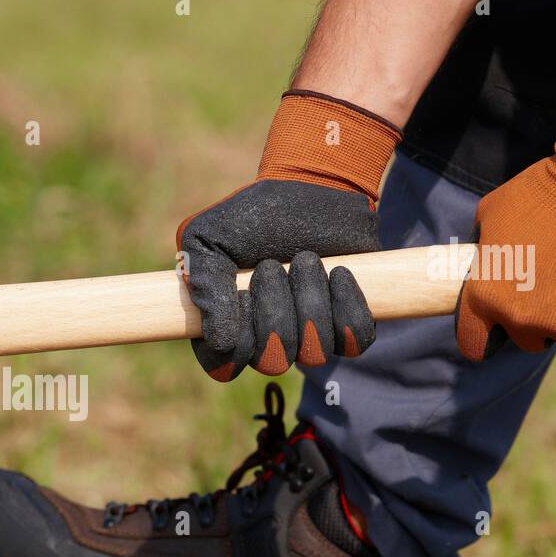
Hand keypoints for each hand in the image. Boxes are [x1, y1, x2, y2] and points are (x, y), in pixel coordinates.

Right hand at [177, 91, 398, 380]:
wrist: (309, 189)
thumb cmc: (251, 216)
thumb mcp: (209, 237)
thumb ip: (201, 281)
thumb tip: (219, 340)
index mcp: (225, 328)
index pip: (225, 367)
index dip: (236, 339)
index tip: (240, 291)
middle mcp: (265, 340)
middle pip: (274, 359)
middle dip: (275, 308)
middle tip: (271, 264)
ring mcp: (307, 335)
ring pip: (314, 353)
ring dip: (311, 301)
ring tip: (305, 259)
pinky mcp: (345, 323)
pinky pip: (354, 341)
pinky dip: (348, 305)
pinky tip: (339, 272)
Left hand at [457, 109, 555, 358]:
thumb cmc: (545, 191)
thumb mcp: (492, 213)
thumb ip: (485, 251)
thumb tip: (485, 263)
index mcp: (487, 296)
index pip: (474, 341)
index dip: (484, 332)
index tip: (494, 324)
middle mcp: (524, 319)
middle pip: (527, 338)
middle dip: (535, 317)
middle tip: (552, 285)